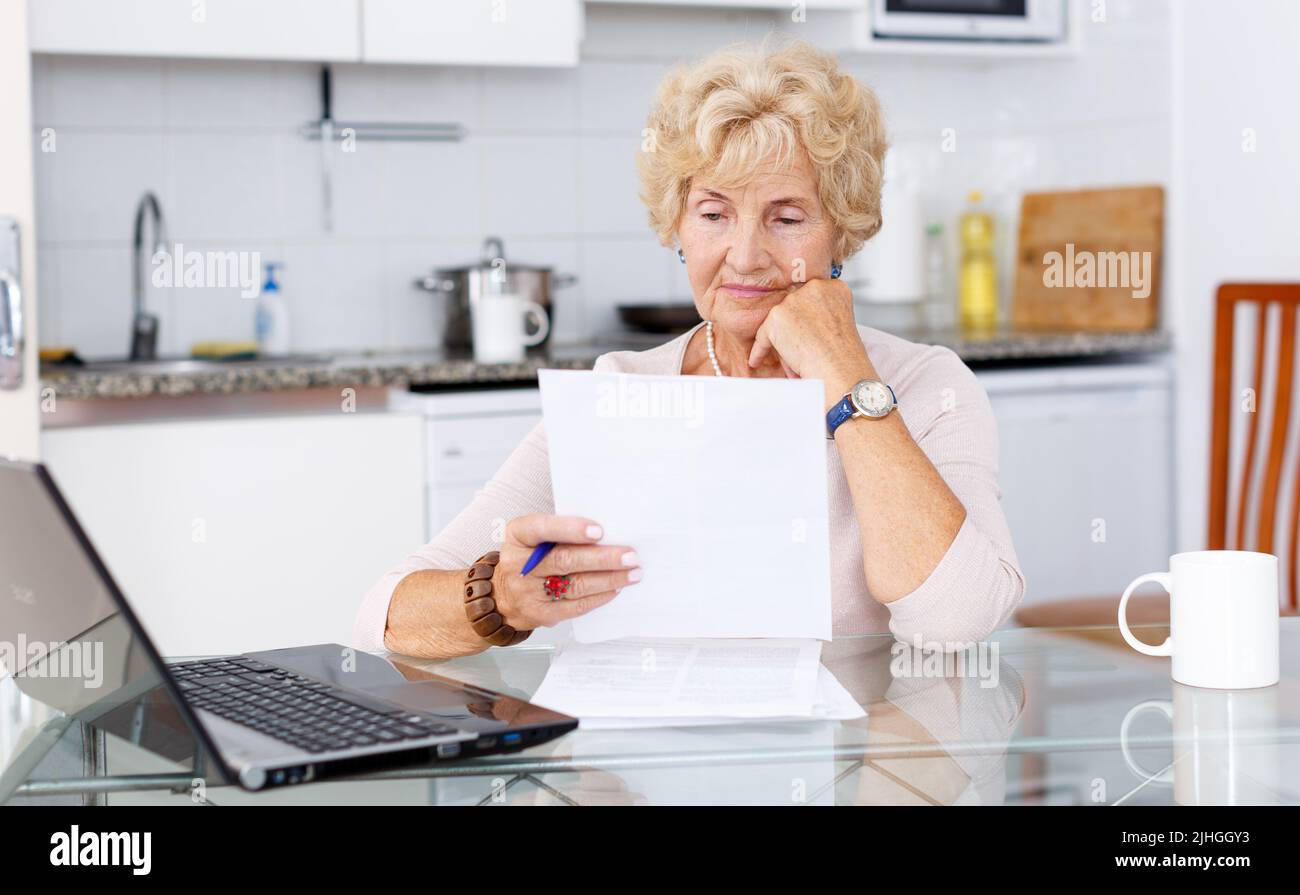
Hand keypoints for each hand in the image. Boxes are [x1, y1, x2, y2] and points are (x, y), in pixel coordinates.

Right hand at [492, 514, 640, 630]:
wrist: (502, 595)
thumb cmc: (528, 557)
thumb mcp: (533, 536)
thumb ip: (560, 532)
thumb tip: (606, 534)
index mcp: (518, 535)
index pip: (542, 529)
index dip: (570, 529)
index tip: (599, 531)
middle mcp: (518, 564)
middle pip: (564, 560)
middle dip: (602, 558)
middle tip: (630, 556)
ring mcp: (528, 592)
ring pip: (574, 586)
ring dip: (609, 579)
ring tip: (632, 573)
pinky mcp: (540, 614)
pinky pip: (575, 607)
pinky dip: (599, 597)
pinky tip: (615, 588)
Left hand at [747, 278, 869, 387]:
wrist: (838, 369)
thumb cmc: (843, 356)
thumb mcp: (842, 324)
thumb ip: (823, 315)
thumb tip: (803, 321)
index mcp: (834, 288)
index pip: (812, 298)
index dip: (809, 317)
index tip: (808, 329)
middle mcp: (813, 288)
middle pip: (794, 308)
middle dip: (795, 330)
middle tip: (803, 348)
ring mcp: (793, 301)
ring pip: (781, 324)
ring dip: (785, 343)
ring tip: (797, 361)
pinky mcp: (776, 317)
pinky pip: (763, 336)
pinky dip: (759, 351)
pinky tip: (757, 360)